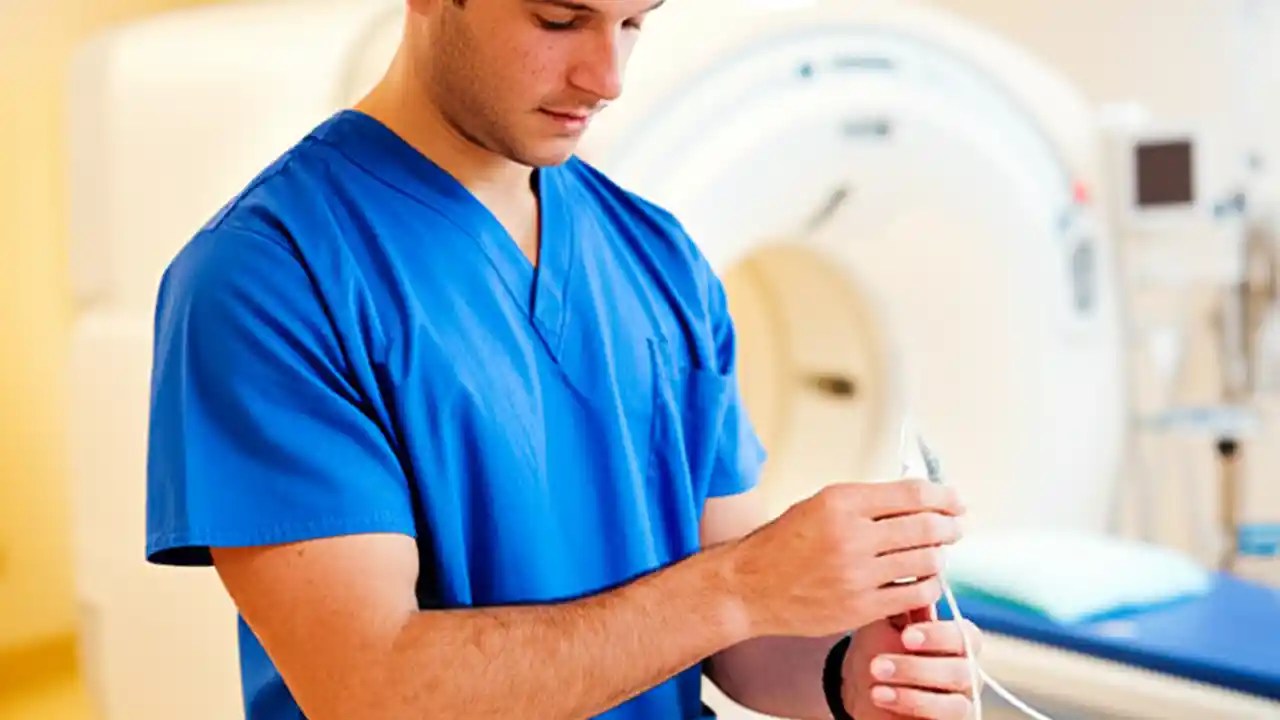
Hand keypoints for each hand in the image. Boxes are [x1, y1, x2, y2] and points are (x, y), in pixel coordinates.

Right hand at [727, 479, 963, 638]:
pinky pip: (914, 594)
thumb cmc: (782, 545)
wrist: (748, 587)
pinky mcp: (860, 607)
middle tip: (955, 527)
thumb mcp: (819, 506)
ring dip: (939, 556)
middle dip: (949, 526)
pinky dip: (927, 586)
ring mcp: (857, 574)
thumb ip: (865, 503)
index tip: (955, 501)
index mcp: (841, 502)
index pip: (911, 495)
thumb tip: (915, 501)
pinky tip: (923, 581)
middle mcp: (851, 535)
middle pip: (925, 526)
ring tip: (935, 554)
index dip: (943, 497)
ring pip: (925, 561)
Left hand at [843, 610, 983, 718]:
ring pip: (955, 702)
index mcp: (956, 640)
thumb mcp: (883, 623)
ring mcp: (961, 700)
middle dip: (917, 668)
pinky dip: (913, 707)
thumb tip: (916, 575)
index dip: (938, 636)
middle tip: (878, 665)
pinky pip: (948, 719)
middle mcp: (966, 670)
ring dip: (914, 693)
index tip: (905, 636)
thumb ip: (903, 604)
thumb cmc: (877, 648)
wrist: (859, 688)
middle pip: (963, 669)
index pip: (965, 635)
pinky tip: (883, 697)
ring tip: (876, 686)